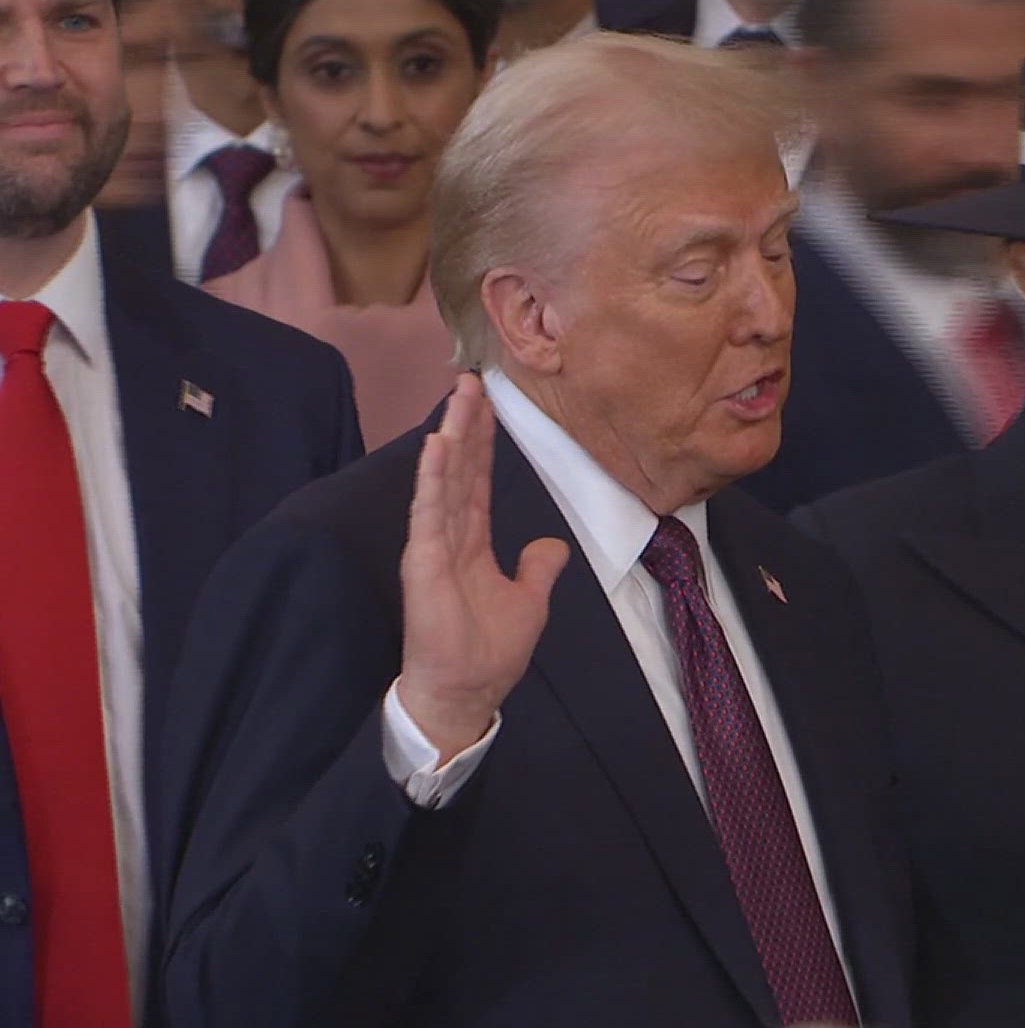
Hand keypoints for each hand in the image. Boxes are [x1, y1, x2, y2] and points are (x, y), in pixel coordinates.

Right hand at [396, 374, 568, 761]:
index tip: (486, 404)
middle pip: (459, 469)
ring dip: (450, 437)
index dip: (482, 442)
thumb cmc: (488, 653)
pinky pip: (429, 511)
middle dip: (466, 425)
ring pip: (444, 479)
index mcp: (473, 543)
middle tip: (470, 380)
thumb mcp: (529, 602)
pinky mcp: (425, 562)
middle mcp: (451, 536)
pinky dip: (434, 477)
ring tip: (456, 396)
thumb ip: (538, 569)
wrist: (465, 693)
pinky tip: (438, 445)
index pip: (476, 481)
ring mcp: (435, 546)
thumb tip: (551, 546)